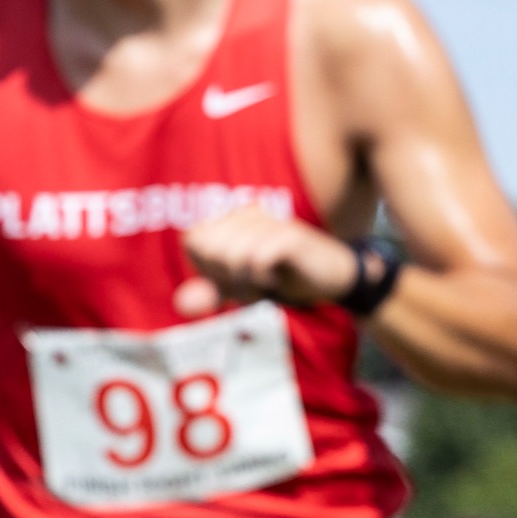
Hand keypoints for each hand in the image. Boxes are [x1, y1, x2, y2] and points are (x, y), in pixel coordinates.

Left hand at [173, 205, 359, 315]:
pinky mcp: (288, 236)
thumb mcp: (243, 286)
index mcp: (232, 218)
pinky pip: (255, 260)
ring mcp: (269, 221)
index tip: (235, 279)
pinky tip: (277, 281)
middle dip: (226, 277)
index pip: (194, 241)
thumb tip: (181, 305)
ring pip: (231, 255)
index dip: (208, 270)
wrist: (334, 278)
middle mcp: (248, 212)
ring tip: (265, 284)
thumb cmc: (287, 277)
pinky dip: (262, 280)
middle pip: (209, 248)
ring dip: (245, 282)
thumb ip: (213, 291)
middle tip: (252, 284)